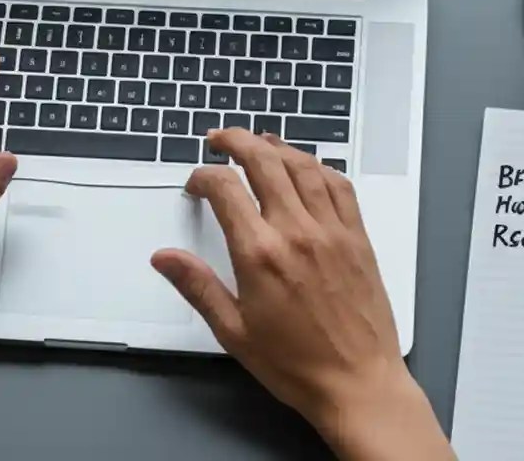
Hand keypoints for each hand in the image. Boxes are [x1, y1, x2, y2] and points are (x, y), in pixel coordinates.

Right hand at [151, 130, 450, 460]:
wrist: (359, 385)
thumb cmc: (294, 365)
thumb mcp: (233, 331)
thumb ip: (197, 286)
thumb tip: (164, 257)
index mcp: (260, 254)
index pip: (225, 189)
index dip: (204, 177)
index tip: (196, 185)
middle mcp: (297, 232)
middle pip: (264, 161)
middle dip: (236, 142)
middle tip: (219, 139)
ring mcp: (332, 231)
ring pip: (303, 166)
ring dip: (276, 146)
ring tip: (258, 141)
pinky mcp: (358, 238)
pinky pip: (339, 186)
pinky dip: (318, 167)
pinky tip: (306, 167)